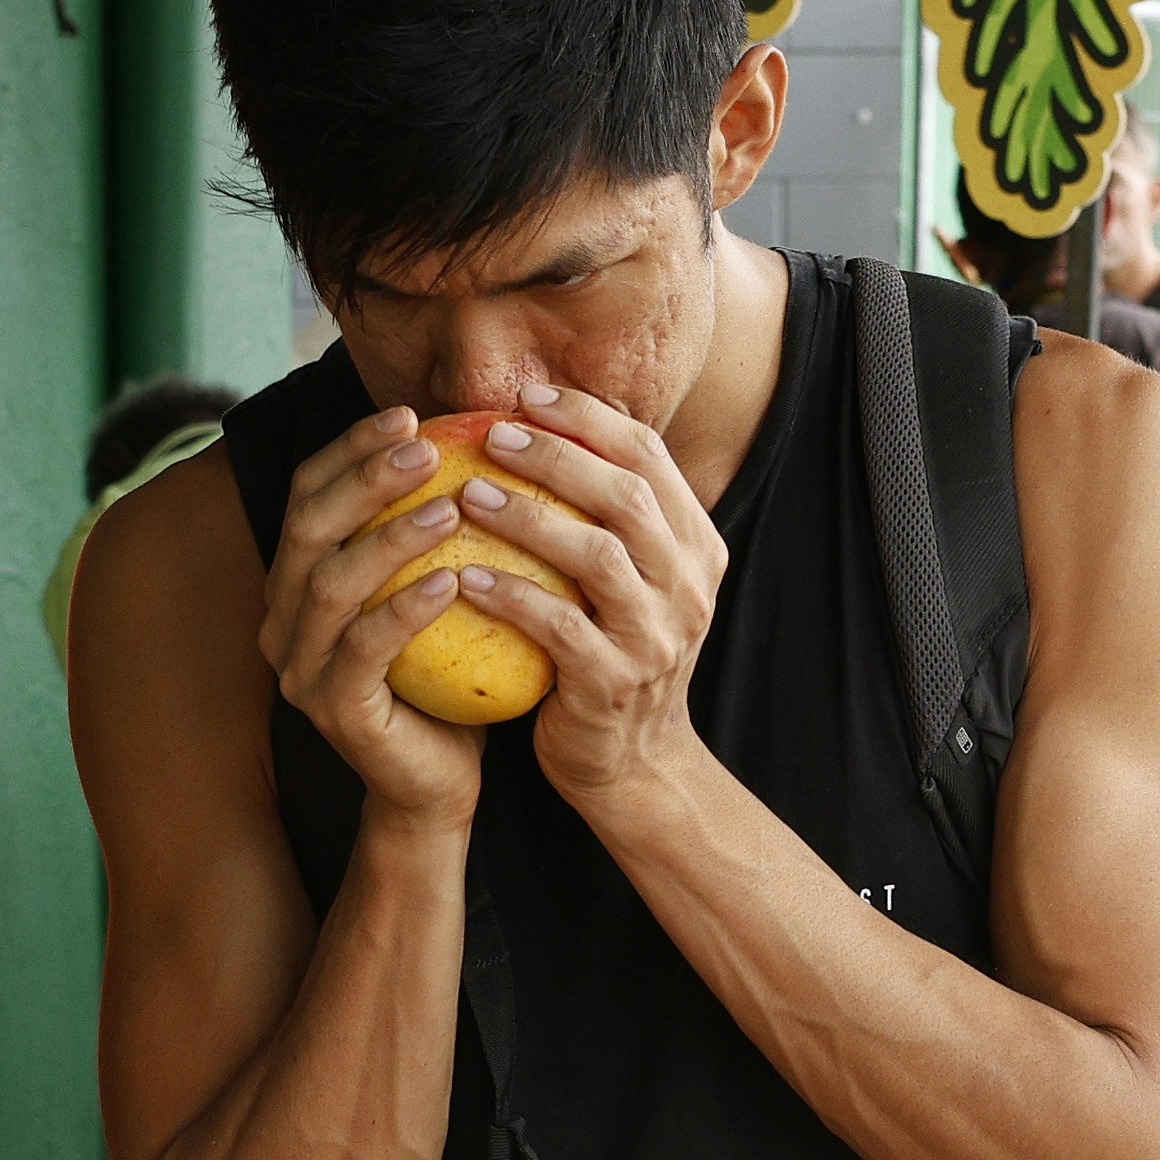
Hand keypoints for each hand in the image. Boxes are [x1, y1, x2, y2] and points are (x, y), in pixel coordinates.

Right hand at [260, 406, 490, 832]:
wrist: (438, 784)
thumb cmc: (447, 679)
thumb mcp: (438, 594)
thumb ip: (435, 532)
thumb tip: (479, 439)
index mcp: (297, 581)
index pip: (310, 494)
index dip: (351, 449)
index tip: (410, 415)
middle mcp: (283, 619)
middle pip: (308, 527)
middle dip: (364, 478)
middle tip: (427, 446)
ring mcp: (300, 668)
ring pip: (331, 584)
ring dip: (389, 536)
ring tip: (451, 506)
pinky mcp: (331, 709)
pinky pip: (365, 648)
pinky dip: (406, 609)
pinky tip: (452, 580)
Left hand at [426, 385, 732, 810]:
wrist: (632, 762)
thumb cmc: (609, 654)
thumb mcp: (628, 581)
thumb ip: (602, 516)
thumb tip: (530, 426)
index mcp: (696, 544)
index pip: (648, 456)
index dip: (588, 417)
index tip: (526, 398)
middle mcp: (688, 583)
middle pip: (626, 494)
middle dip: (557, 454)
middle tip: (492, 436)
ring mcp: (657, 635)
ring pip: (596, 554)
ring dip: (527, 518)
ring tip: (468, 495)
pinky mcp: (615, 682)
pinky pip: (558, 626)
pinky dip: (509, 596)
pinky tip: (463, 578)